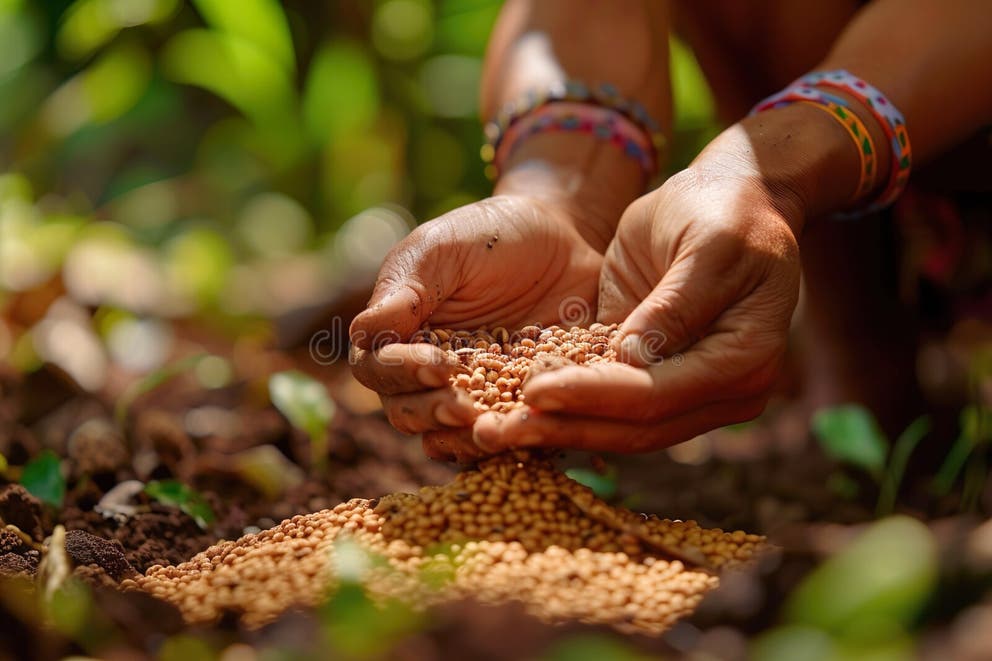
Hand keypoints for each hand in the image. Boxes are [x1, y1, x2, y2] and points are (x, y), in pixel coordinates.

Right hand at [349, 194, 603, 461]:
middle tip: (460, 407)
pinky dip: (508, 443)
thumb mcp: (445, 250)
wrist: (563, 237)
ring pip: (448, 436)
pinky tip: (524, 435)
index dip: (400, 373)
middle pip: (406, 411)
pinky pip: (503, 436)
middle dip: (429, 413)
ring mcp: (473, 394)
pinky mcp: (517, 405)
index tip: (436, 366)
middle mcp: (427, 373)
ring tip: (489, 431)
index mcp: (400, 334)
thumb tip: (364, 332)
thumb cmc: (492, 236)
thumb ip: (406, 290)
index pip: (377, 368)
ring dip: (461, 440)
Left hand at [473, 156, 804, 452]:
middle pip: (637, 427)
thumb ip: (676, 305)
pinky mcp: (656, 379)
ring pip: (621, 429)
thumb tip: (634, 360)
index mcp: (744, 361)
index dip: (593, 397)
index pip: (658, 394)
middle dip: (566, 427)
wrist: (734, 201)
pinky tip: (516, 412)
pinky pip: (611, 407)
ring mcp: (689, 393)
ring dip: (559, 429)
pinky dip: (567, 411)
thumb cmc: (724, 212)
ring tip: (494, 433)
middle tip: (497, 431)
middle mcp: (722, 392)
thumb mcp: (708, 246)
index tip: (534, 392)